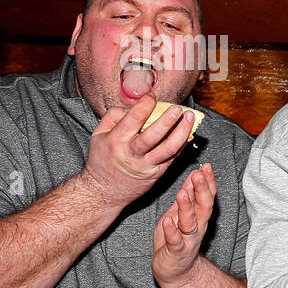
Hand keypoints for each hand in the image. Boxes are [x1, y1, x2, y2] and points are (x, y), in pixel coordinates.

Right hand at [82, 93, 194, 208]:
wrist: (104, 191)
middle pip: (153, 136)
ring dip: (182, 132)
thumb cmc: (102, 159)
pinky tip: (187, 132)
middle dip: (167, 121)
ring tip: (189, 118)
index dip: (144, 105)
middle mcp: (132, 154)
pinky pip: (173, 157)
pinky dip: (182, 144)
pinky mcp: (158, 173)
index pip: (133, 120)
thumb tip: (133, 105)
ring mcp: (147, 165)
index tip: (152, 96)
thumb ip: (113, 116)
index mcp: (116, 141)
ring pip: (168, 148)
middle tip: (178, 108)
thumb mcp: (98, 134)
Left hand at [153, 164, 215, 287]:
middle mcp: (197, 227)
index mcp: (198, 216)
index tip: (206, 166)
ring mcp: (187, 240)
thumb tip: (194, 175)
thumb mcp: (179, 214)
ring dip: (187, 207)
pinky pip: (175, 241)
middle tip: (199, 175)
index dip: (208, 182)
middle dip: (202, 190)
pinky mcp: (177, 251)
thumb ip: (188, 196)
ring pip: (191, 222)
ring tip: (183, 193)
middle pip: (203, 207)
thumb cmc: (176, 241)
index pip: (207, 196)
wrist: (176, 272)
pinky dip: (172, 231)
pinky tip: (167, 221)